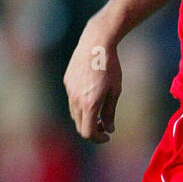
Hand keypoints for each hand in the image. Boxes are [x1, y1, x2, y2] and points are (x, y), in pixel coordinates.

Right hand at [63, 25, 122, 142]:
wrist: (96, 43)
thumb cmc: (110, 67)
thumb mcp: (115, 91)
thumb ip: (110, 112)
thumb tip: (109, 129)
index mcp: (89, 104)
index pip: (87, 132)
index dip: (97, 138)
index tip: (107, 135)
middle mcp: (76, 99)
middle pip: (80, 125)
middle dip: (92, 129)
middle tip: (104, 126)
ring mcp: (69, 90)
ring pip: (74, 113)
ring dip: (85, 118)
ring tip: (98, 112)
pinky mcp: (67, 82)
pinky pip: (72, 100)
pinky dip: (81, 105)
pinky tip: (92, 94)